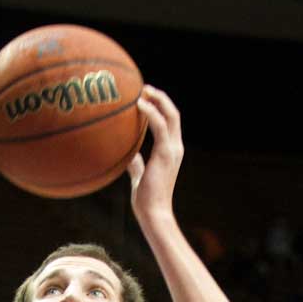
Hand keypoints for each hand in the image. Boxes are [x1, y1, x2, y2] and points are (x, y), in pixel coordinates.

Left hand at [128, 86, 182, 223]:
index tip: (146, 97)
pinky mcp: (166, 153)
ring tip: (142, 90)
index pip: (170, 122)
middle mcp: (175, 147)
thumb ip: (136, 164)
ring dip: (158, 99)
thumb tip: (127, 156)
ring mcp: (173, 149)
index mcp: (171, 151)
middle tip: (144, 88)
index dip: (161, 106)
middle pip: (174, 114)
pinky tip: (139, 104)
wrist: (154, 212)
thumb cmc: (145, 198)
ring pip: (171, 115)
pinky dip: (151, 112)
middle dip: (161, 98)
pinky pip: (159, 126)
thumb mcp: (139, 176)